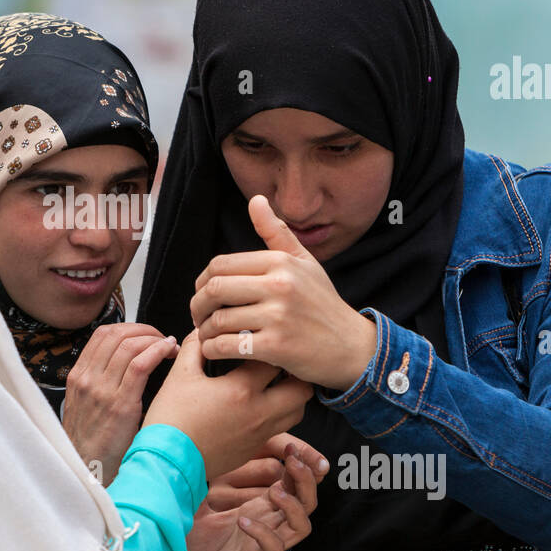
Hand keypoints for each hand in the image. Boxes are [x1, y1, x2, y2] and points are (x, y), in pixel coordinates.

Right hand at [63, 323, 178, 485]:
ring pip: (128, 345)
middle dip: (145, 329)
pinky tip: (169, 351)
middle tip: (163, 338)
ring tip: (169, 346)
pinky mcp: (120, 405)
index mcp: (78, 376)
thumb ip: (100, 383)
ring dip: (154, 338)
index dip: (129, 327)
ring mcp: (101, 391)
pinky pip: (139, 365)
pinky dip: (157, 351)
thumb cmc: (94, 442)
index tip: (147, 334)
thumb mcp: (86, 406)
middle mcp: (87, 379)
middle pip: (116, 333)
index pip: (103, 334)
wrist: (88, 472)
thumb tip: (127, 364)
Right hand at [144, 330, 313, 480]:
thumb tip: (202, 332)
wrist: (167, 462)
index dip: (268, 344)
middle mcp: (260, 412)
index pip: (274, 357)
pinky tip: (259, 407)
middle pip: (301, 389)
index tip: (258, 339)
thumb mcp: (180, 375)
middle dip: (294, 372)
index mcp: (242, 389)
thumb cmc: (172, 419)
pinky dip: (280, 414)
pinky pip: (282, 429)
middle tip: (279, 362)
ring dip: (292, 396)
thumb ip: (194, 348)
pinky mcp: (254, 449)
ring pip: (298, 412)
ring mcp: (260, 434)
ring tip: (275, 384)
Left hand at [187, 435, 327, 550]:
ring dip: (293, 505)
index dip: (298, 466)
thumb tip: (207, 449)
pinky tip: (243, 521)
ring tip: (275, 492)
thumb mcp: (205, 506)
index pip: (293, 485)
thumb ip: (213, 481)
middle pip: (306, 501)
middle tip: (292, 459)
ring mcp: (266, 547)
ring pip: (301, 526)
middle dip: (305, 479)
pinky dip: (263, 532)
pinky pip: (274, 549)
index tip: (290, 446)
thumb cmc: (198, 547)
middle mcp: (270, 526)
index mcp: (262, 510)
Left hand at [191, 194, 376, 389]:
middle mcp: (280, 285)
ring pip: (218, 319)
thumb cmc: (323, 303)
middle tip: (199, 317)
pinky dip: (214, 349)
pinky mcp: (277, 346)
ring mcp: (278, 316)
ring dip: (205, 331)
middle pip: (215, 289)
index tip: (203, 294)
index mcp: (281, 262)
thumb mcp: (304, 262)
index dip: (202, 280)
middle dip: (197, 305)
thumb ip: (276, 233)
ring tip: (209, 335)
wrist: (352, 346)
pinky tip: (216, 350)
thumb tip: (255, 200)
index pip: (221, 264)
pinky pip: (228, 345)